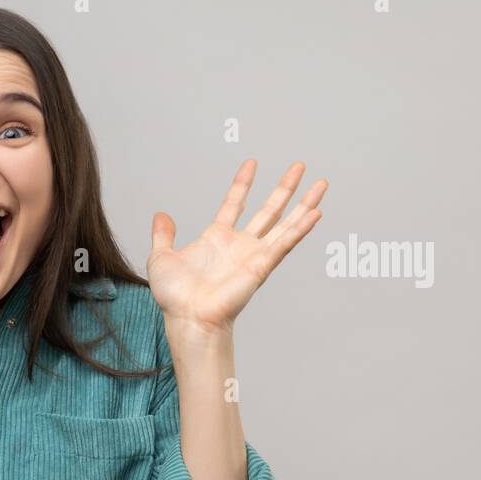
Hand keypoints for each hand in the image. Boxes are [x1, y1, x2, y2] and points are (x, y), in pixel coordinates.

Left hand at [147, 159, 326, 333]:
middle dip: (285, 188)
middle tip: (299, 166)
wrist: (187, 316)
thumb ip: (163, 235)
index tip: (251, 163)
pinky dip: (301, 228)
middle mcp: (240, 245)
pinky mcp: (262, 265)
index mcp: (217, 239)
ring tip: (320, 183)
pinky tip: (316, 212)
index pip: (234, 204)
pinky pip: (286, 243)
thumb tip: (160, 215)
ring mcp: (254, 254)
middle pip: (269, 210)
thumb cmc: (175, 297)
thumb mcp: (161, 257)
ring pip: (285, 223)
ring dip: (304, 203)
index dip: (242, 184)